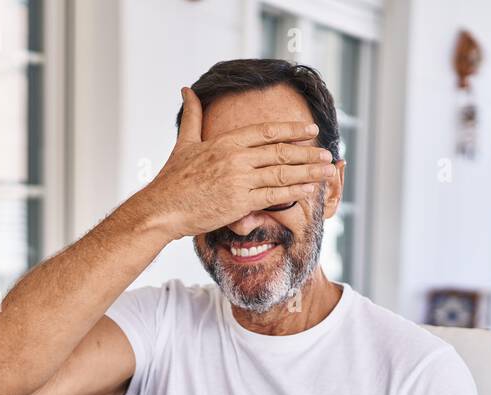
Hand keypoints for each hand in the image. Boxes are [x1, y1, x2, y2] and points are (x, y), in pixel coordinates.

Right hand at [135, 87, 337, 239]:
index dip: (291, 129)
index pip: (266, 131)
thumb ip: (192, 116)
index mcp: (225, 142)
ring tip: (328, 169)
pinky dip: (294, 190)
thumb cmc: (172, 179)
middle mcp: (235, 158)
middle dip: (307, 151)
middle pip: (280, 152)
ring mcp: (239, 181)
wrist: (162, 209)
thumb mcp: (184, 142)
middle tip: (327, 152)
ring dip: (308, 171)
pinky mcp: (239, 203)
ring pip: (282, 173)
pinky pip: (273, 194)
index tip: (310, 129)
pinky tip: (310, 188)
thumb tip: (186, 90)